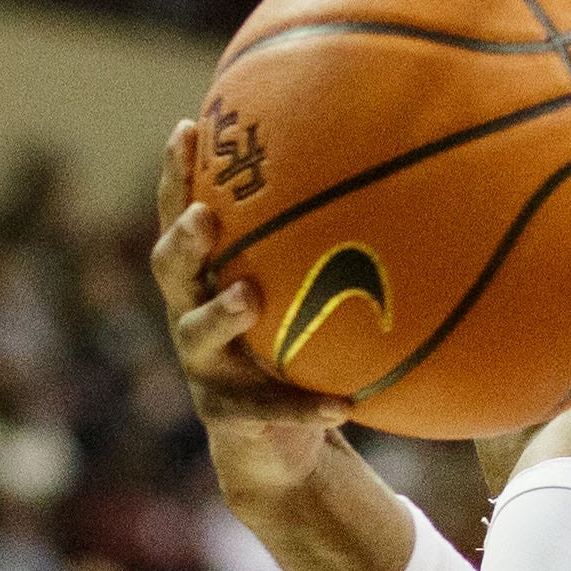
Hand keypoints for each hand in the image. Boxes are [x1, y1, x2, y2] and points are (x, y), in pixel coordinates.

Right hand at [148, 121, 352, 512]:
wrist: (274, 443)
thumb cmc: (292, 342)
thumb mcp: (302, 287)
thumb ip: (326, 239)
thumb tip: (400, 161)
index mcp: (206, 276)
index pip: (181, 216)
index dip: (177, 175)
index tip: (189, 127)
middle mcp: (191, 315)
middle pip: (170, 270)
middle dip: (183, 239)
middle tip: (207, 216)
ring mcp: (205, 367)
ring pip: (198, 337)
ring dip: (221, 314)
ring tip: (247, 296)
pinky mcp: (229, 417)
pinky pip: (266, 409)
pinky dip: (304, 406)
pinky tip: (343, 405)